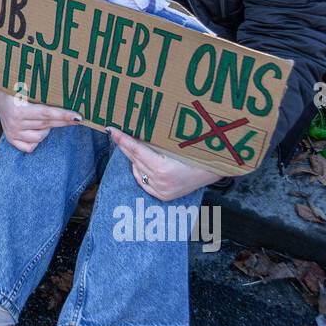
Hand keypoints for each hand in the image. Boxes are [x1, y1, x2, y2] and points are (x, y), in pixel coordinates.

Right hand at [0, 89, 83, 153]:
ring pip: (40, 137)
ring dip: (47, 129)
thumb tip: (66, 95)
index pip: (46, 113)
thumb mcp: (28, 88)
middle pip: (46, 125)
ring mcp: (12, 133)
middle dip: (63, 121)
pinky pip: (30, 147)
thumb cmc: (16, 88)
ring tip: (45, 119)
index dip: (63, 115)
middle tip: (77, 118)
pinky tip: (37, 130)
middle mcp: (15, 124)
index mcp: (18, 110)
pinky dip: (36, 141)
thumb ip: (43, 94)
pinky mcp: (11, 139)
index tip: (79, 117)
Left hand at [109, 128, 225, 200]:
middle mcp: (159, 182)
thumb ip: (154, 142)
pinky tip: (141, 162)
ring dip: (134, 158)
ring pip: (137, 170)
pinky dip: (140, 171)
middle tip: (116, 133)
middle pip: (134, 159)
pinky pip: (143, 181)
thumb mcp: (175, 144)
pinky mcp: (162, 196)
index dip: (122, 139)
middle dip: (125, 146)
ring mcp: (161, 191)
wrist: (213, 169)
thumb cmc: (197, 152)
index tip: (111, 130)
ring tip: (136, 146)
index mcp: (163, 168)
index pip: (136, 150)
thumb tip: (134, 132)